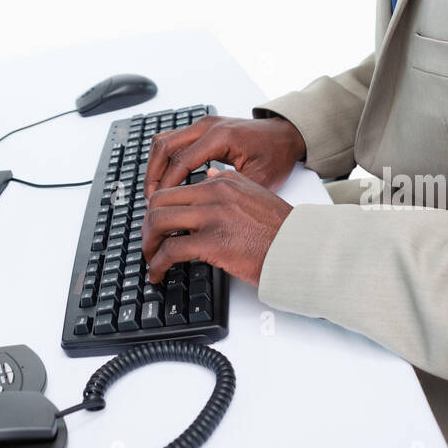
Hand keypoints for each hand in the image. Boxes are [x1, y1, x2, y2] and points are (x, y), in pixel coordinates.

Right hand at [143, 114, 305, 200]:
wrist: (285, 135)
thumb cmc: (276, 155)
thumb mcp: (259, 178)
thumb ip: (229, 189)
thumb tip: (198, 202)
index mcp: (221, 137)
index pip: (181, 161)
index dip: (167, 185)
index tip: (160, 205)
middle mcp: (208, 126)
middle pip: (164, 146)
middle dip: (153, 175)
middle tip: (151, 200)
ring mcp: (203, 124)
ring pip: (163, 140)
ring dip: (155, 165)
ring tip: (154, 191)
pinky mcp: (202, 128)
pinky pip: (172, 139)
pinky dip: (163, 158)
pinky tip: (165, 178)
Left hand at [143, 167, 292, 287]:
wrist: (300, 248)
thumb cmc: (281, 229)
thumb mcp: (255, 192)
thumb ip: (231, 181)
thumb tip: (210, 174)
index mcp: (223, 182)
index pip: (174, 189)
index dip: (156, 210)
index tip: (155, 226)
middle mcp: (215, 194)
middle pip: (159, 202)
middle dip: (147, 225)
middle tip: (148, 242)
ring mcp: (213, 217)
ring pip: (159, 222)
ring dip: (148, 243)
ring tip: (150, 259)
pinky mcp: (214, 242)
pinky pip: (171, 250)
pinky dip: (158, 263)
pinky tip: (158, 274)